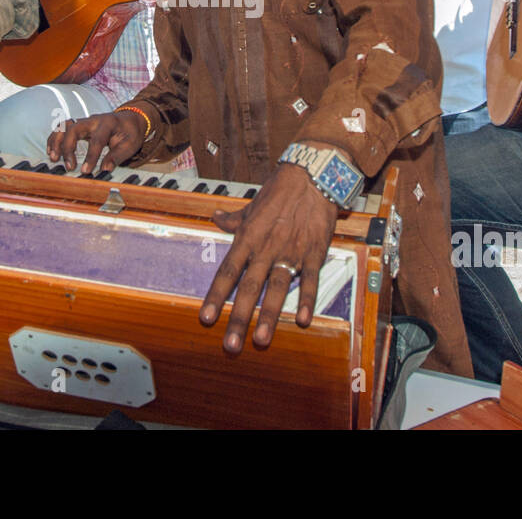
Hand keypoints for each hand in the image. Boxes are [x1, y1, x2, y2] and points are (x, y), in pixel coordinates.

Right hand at [46, 109, 146, 172]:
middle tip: (69, 167)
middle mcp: (93, 119)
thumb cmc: (131, 132)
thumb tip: (105, 169)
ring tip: (54, 158)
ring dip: (57, 142)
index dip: (90, 156)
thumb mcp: (131, 145)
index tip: (85, 171)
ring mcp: (84, 121)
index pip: (97, 140)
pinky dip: (54, 138)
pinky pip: (62, 128)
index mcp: (108, 123)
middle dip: (68, 148)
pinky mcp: (79, 125)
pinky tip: (51, 151)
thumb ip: (117, 156)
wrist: (130, 119)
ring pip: (64, 126)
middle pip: (74, 129)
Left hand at [200, 161, 338, 352]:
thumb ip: (234, 218)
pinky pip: (310, 279)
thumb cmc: (280, 190)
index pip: (228, 272)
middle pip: (249, 288)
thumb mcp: (252, 204)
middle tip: (230, 345)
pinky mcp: (314, 252)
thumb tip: (215, 218)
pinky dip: (307, 299)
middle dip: (239, 318)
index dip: (217, 297)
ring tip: (261, 339)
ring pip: (277, 288)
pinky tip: (303, 319)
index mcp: (248, 237)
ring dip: (269, 315)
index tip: (207, 318)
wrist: (312, 175)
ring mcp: (291, 251)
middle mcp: (266, 248)